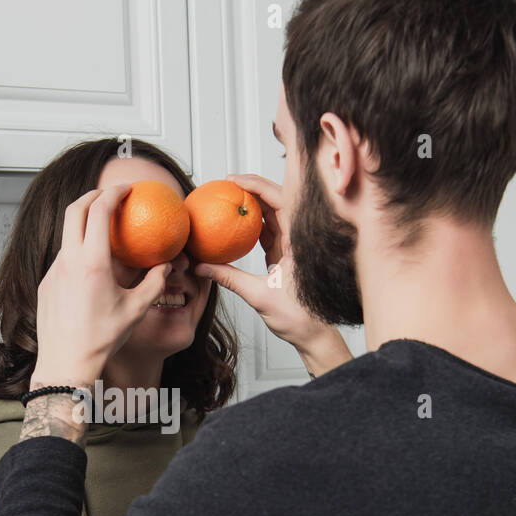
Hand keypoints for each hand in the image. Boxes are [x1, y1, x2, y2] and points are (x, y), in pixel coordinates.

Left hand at [29, 184, 171, 389]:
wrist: (66, 364)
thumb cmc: (100, 340)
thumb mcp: (136, 310)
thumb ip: (154, 282)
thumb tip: (165, 266)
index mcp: (92, 263)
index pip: (99, 211)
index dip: (114, 193)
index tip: (125, 188)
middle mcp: (68, 262)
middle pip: (75, 210)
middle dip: (92, 195)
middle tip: (109, 194)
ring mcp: (53, 272)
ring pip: (68, 236)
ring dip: (84, 227)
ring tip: (103, 234)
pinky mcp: (46, 284)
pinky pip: (62, 259)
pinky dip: (77, 252)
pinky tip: (91, 267)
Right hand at [194, 173, 351, 374]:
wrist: (313, 334)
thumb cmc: (297, 317)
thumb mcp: (258, 295)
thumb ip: (229, 278)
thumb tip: (202, 266)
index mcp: (298, 244)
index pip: (279, 202)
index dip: (257, 186)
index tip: (234, 180)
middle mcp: (298, 241)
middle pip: (277, 202)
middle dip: (253, 189)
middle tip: (228, 183)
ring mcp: (292, 247)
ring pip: (273, 216)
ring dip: (254, 205)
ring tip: (231, 197)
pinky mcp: (286, 256)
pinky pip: (270, 232)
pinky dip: (255, 224)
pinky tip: (239, 221)